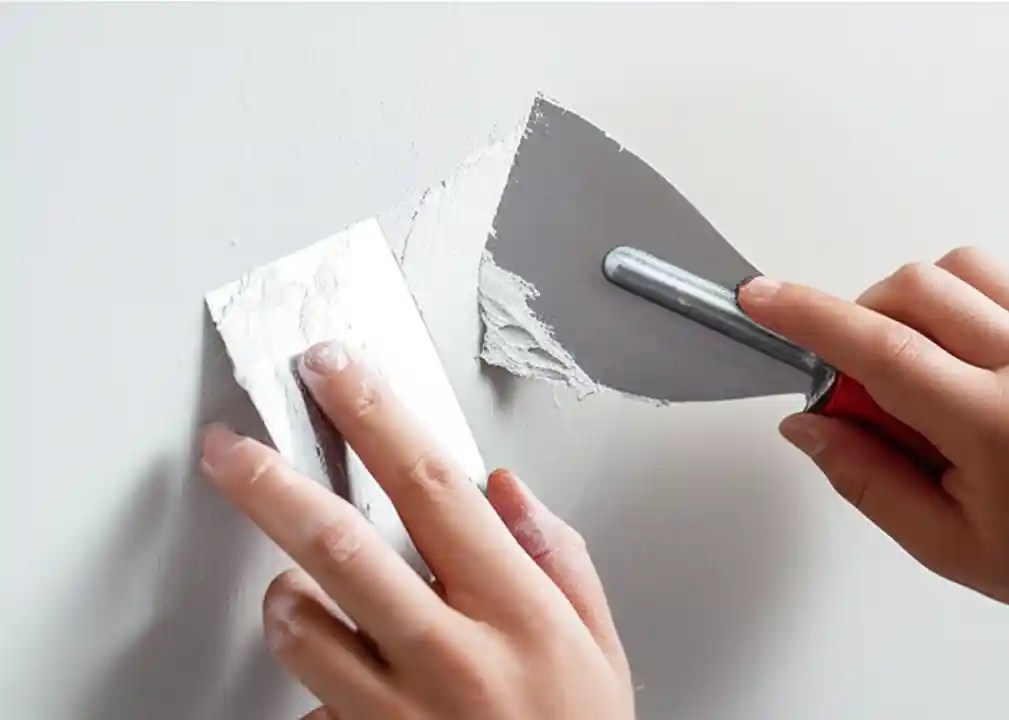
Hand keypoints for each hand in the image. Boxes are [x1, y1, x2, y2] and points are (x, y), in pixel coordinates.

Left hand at [201, 342, 632, 719]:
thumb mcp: (599, 644)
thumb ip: (556, 555)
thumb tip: (503, 491)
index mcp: (518, 612)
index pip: (434, 487)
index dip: (376, 415)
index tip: (336, 372)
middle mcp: (453, 658)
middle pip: (340, 545)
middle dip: (271, 483)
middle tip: (231, 448)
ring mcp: (396, 715)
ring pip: (297, 626)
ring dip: (285, 594)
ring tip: (301, 592)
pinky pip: (304, 703)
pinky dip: (311, 676)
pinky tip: (346, 680)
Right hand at [739, 247, 1008, 715]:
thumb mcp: (946, 545)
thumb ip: (865, 477)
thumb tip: (808, 423)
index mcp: (999, 427)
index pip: (881, 350)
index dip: (808, 317)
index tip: (763, 299)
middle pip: (916, 289)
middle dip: (864, 318)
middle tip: (870, 386)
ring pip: (964, 266)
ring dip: (921, 302)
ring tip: (930, 365)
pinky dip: (980, 294)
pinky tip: (979, 344)